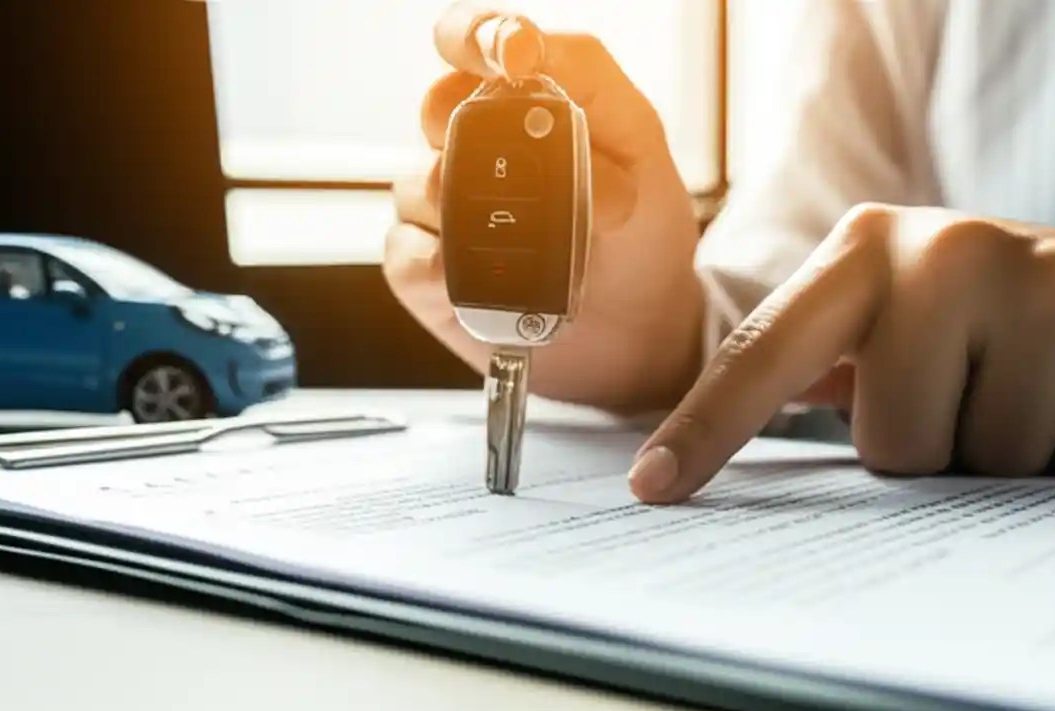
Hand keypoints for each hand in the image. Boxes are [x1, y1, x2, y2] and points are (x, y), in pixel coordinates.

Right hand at [384, 2, 704, 411]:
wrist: (638, 332)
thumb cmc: (641, 235)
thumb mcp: (647, 162)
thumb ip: (597, 112)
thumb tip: (543, 103)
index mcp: (524, 102)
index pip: (479, 40)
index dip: (478, 34)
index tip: (512, 54)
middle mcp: (472, 144)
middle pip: (435, 105)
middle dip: (465, 126)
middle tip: (510, 160)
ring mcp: (442, 207)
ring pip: (419, 184)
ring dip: (472, 213)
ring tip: (529, 247)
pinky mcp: (424, 270)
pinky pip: (407, 254)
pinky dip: (443, 267)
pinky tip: (484, 282)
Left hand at [630, 204, 1054, 502]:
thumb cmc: (973, 321)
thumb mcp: (891, 322)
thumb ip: (821, 371)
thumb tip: (700, 462)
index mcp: (858, 254)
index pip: (762, 356)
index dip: (705, 428)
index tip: (651, 487)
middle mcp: (940, 249)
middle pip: (896, 445)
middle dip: (931, 452)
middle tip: (962, 399)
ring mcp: (1037, 274)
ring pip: (992, 457)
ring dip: (1008, 453)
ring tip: (1025, 388)